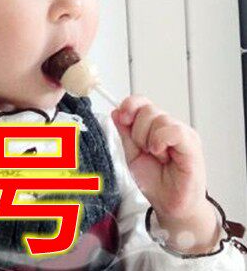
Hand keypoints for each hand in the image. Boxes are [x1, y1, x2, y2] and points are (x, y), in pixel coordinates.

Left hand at [111, 95, 218, 251]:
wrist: (170, 205)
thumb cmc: (155, 181)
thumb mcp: (132, 154)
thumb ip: (125, 133)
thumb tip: (116, 111)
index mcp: (156, 126)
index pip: (142, 102)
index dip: (130, 105)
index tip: (122, 118)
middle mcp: (170, 126)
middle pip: (147, 108)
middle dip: (137, 130)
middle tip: (143, 149)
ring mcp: (183, 134)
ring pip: (159, 118)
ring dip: (148, 139)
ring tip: (156, 156)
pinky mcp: (192, 144)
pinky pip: (173, 130)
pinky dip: (160, 140)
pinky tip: (160, 153)